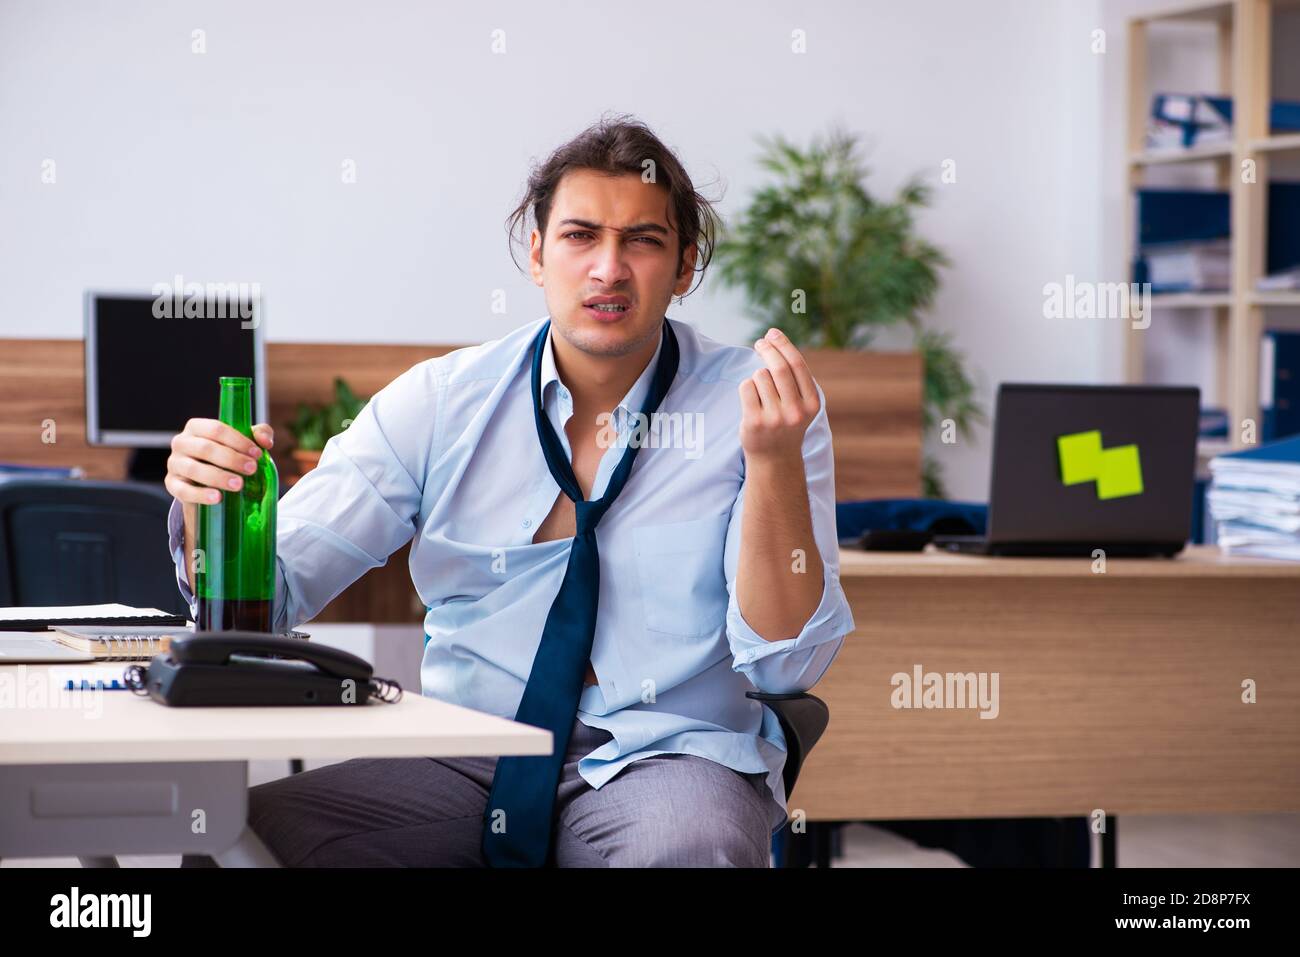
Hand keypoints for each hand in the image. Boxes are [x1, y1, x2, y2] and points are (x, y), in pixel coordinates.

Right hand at [165, 418, 274, 506]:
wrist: (207, 481)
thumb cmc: (227, 455)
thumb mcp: (243, 442)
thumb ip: (259, 434)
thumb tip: (266, 442)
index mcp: (196, 427)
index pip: (216, 429)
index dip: (238, 441)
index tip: (257, 454)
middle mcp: (181, 443)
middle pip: (205, 448)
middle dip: (231, 459)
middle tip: (252, 469)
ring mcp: (174, 464)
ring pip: (194, 469)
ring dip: (218, 477)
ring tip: (239, 485)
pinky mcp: (172, 484)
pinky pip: (183, 490)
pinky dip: (201, 495)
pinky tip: (218, 498)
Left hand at [739, 327, 820, 462]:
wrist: (775, 457)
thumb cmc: (786, 422)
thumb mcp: (800, 403)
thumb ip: (794, 376)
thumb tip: (774, 338)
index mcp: (811, 403)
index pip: (797, 364)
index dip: (783, 344)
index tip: (772, 333)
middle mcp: (796, 411)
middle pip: (779, 367)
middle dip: (768, 349)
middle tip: (760, 342)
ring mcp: (775, 418)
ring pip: (760, 376)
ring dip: (758, 376)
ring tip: (761, 391)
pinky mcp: (755, 422)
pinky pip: (746, 387)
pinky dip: (747, 386)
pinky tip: (752, 399)